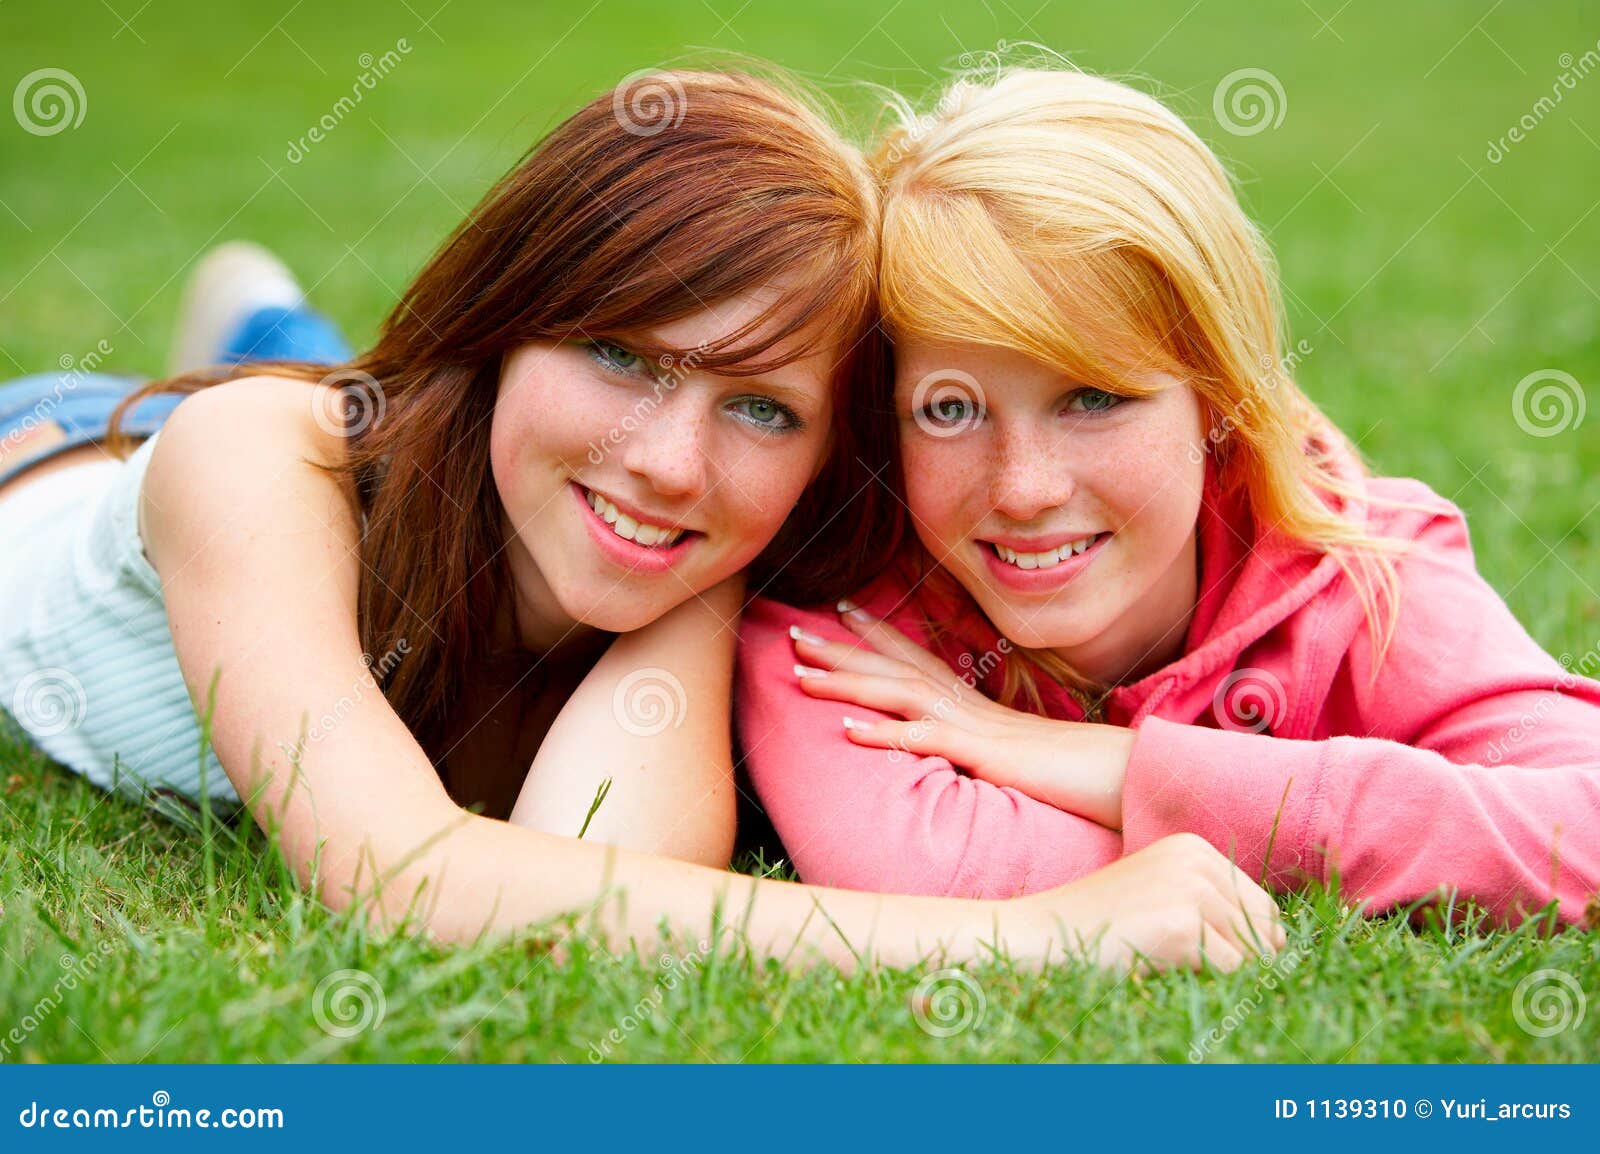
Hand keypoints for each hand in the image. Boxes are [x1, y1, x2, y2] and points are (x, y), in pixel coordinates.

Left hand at [789, 601, 1131, 828]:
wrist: (1108, 770)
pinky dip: (883, 734)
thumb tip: (952, 734)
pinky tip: (847, 732)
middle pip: (892, 667)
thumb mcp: (1006, 744)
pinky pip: (923, 738)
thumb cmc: (1060, 762)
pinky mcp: (977, 751)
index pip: (916, 655)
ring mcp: (968, 723)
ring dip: (846, 684)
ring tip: (800, 677)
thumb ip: (975, 733)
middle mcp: (963, 700)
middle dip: (839, 651)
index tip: (841, 609)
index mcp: (968, 697)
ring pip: (896, 694)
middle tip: (792, 636)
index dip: (877, 632)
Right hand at [1019, 833, 1286, 971]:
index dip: (1253, 944)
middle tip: (1197, 974)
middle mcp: (1197, 859)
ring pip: (1250, 954)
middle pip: (1264, 929)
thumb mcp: (1158, 895)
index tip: (1219, 964)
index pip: (1261, 906)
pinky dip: (1206, 985)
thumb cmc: (1097, 925)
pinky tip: (1163, 973)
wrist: (1038, 933)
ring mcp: (1191, 889)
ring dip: (1220, 974)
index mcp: (1193, 847)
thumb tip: (1277, 947)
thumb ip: (1210, 906)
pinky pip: (1231, 972)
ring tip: (1169, 967)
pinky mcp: (1183, 926)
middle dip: (1245, 961)